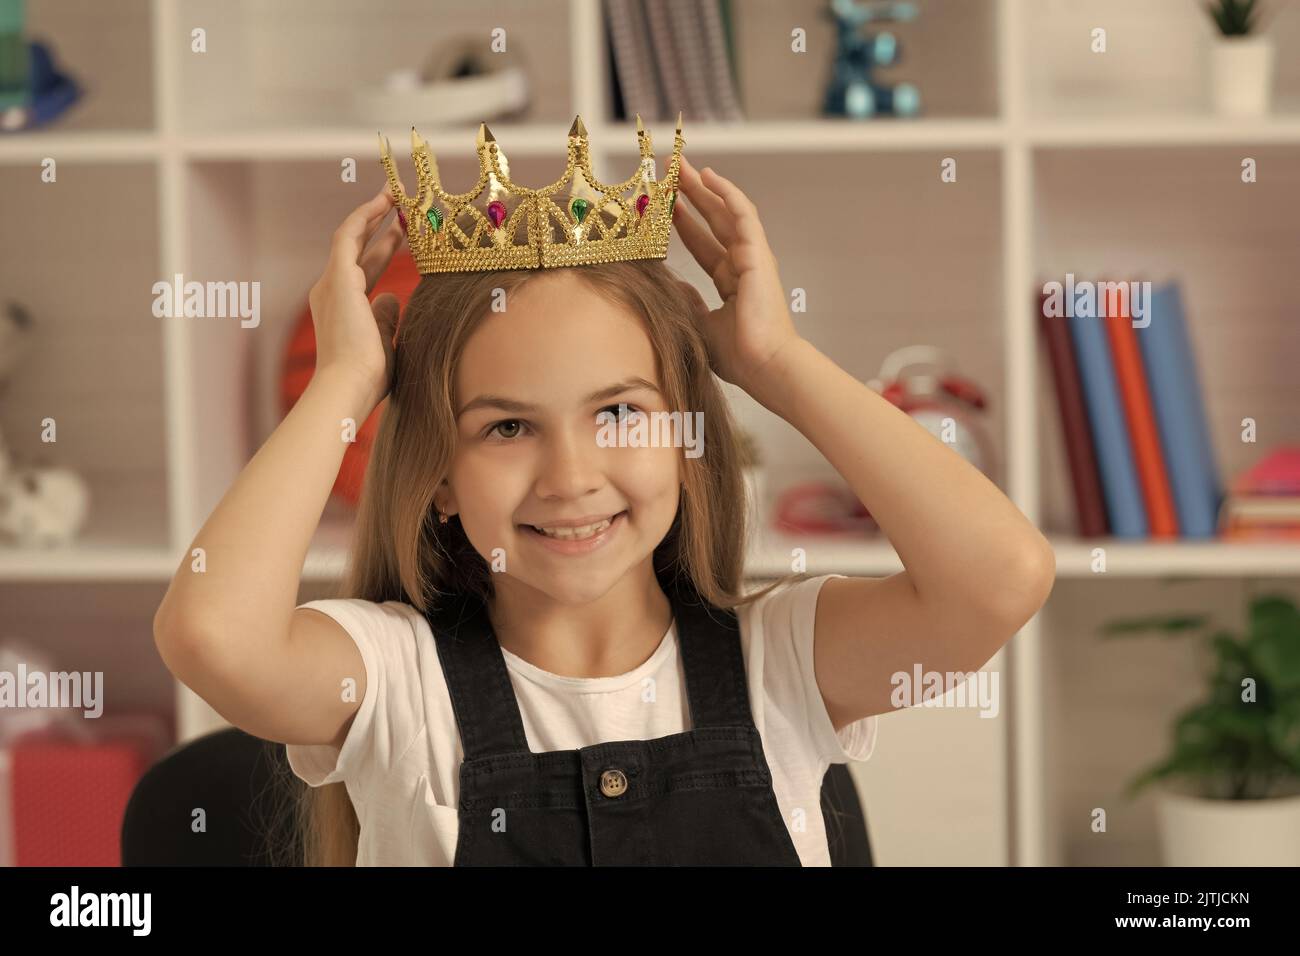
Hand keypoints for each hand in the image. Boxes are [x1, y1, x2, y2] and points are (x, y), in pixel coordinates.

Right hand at [307, 186, 403, 412]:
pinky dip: (364, 216)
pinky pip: (348, 235)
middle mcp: (331, 292)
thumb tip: (392, 296)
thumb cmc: (367, 377)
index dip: (383, 248)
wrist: (349, 386)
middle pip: (357, 248)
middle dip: (380, 225)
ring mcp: (331, 283)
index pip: (365, 269)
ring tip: (394, 194)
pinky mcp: (337, 278)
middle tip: (400, 205)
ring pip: (350, 236)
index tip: (403, 232)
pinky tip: (383, 202)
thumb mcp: (383, 342)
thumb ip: (385, 318)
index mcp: (342, 308)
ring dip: (372, 213)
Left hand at [672, 155, 802, 397]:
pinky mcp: (758, 253)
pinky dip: (726, 192)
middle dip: (691, 196)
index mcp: (731, 282)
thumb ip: (687, 300)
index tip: (662, 206)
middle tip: (670, 174)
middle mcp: (742, 265)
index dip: (683, 223)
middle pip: (713, 221)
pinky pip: (742, 214)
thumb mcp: (700, 324)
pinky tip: (709, 176)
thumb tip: (669, 283)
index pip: (703, 244)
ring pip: (726, 211)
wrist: (764, 365)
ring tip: (681, 167)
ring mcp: (752, 257)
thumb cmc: (739, 356)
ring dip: (704, 188)